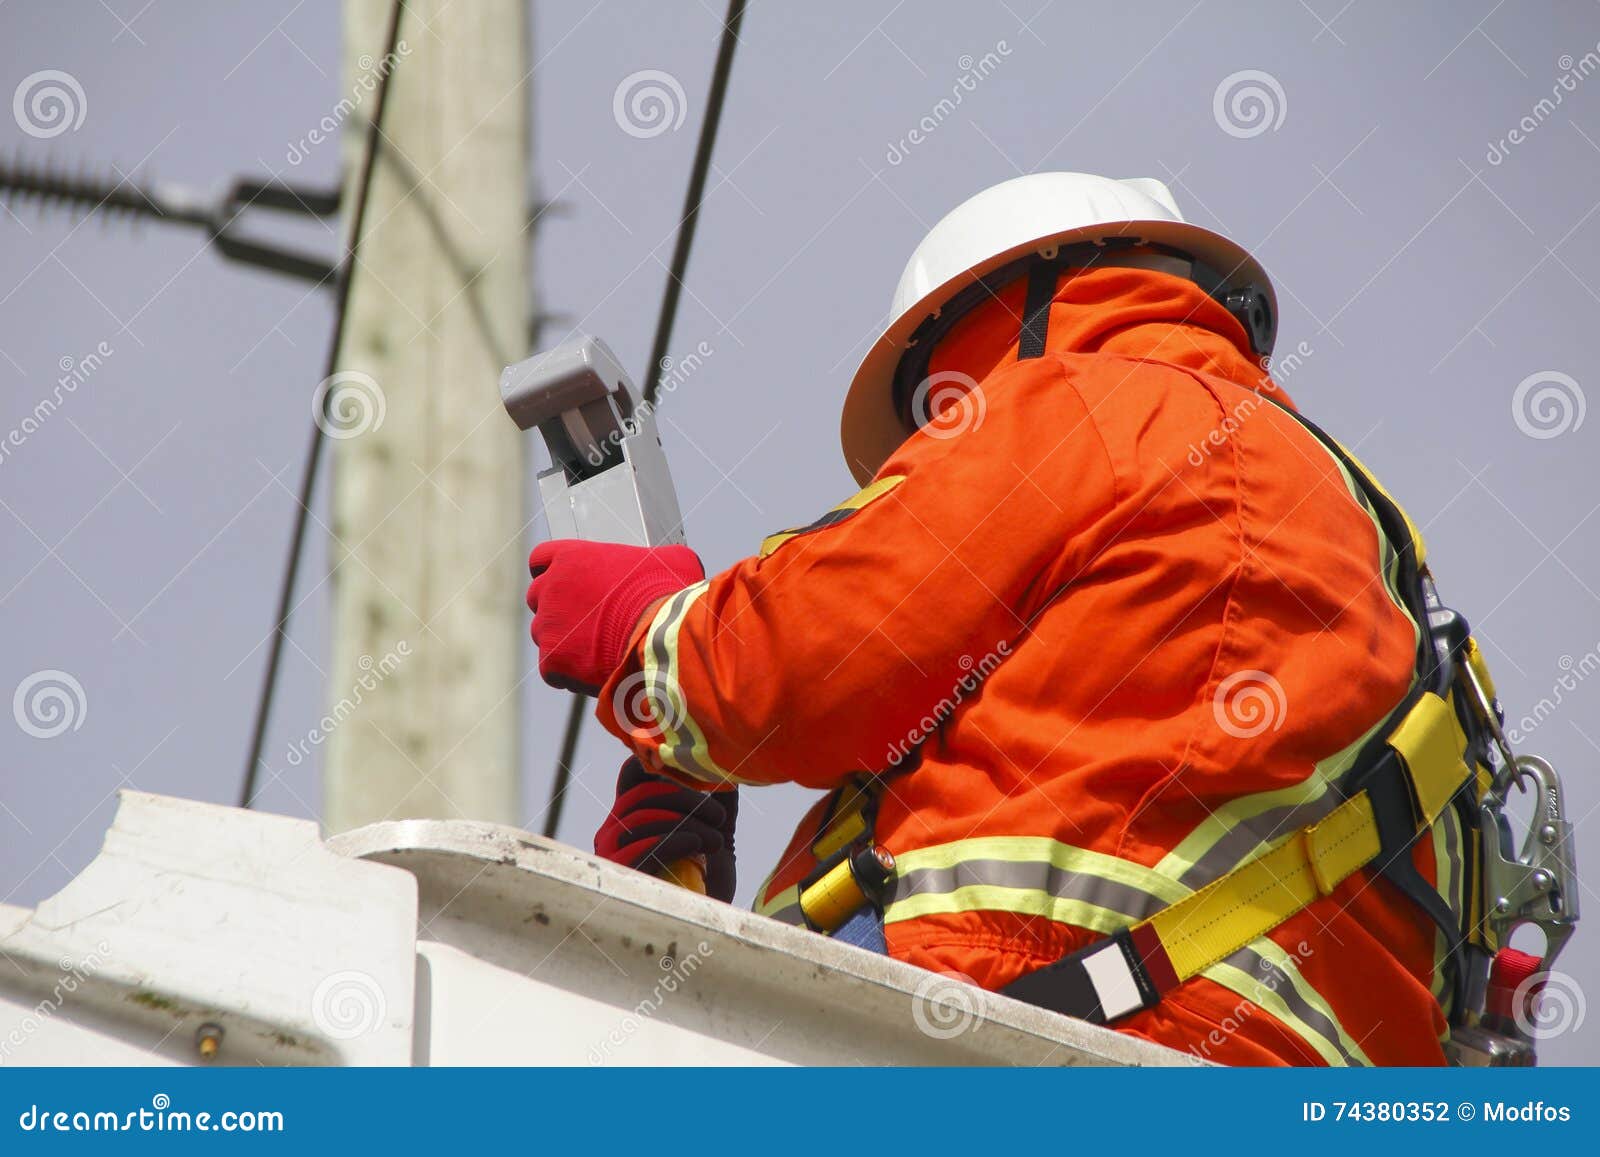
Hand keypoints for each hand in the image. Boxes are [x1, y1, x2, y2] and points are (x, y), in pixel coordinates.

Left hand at [526, 540, 703, 694]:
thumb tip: (666, 565)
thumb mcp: (671, 560)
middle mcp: (551, 587)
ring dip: (564, 641)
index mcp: (572, 557)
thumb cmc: (669, 595)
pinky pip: (552, 668)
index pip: (541, 559)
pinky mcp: (551, 661)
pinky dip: (569, 673)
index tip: (565, 582)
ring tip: (596, 650)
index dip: (553, 571)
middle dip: (557, 608)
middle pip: (538, 597)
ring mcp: (547, 626)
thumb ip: (652, 559)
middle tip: (585, 620)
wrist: (662, 639)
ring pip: (544, 634)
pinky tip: (594, 673)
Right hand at [594, 758, 737, 900]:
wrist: (699, 925)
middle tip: (718, 816)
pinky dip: (675, 838)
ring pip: (642, 817)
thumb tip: (731, 771)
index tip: (690, 770)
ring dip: (687, 821)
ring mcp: (613, 853)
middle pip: (642, 793)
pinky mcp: (621, 876)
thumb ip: (721, 803)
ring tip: (717, 839)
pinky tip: (698, 843)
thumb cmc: (704, 882)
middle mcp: (615, 829)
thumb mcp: (716, 836)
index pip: (633, 774)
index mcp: (633, 814)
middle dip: (685, 797)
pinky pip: (643, 846)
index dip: (657, 762)